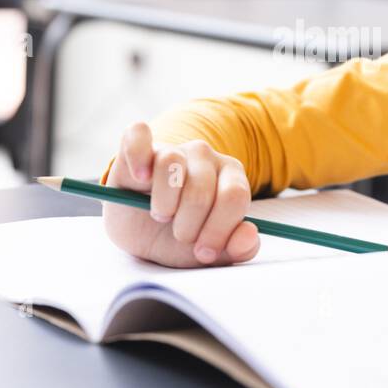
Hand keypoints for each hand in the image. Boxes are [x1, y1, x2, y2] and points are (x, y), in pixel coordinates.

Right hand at [101, 121, 260, 267]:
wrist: (139, 231)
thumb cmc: (178, 238)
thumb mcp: (207, 252)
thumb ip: (237, 248)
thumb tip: (250, 234)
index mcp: (231, 177)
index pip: (234, 196)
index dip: (219, 229)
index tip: (203, 252)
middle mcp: (205, 156)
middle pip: (202, 188)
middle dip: (188, 225)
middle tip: (180, 236)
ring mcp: (172, 147)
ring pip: (171, 163)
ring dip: (163, 201)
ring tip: (161, 215)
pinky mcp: (138, 145)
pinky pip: (138, 134)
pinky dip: (138, 156)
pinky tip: (140, 178)